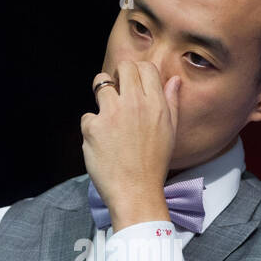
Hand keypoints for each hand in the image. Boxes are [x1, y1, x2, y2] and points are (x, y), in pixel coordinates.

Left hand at [80, 61, 178, 226]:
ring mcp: (112, 114)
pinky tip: (101, 142)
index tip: (132, 83)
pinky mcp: (92, 127)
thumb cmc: (153, 165)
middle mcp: (134, 104)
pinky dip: (91, 127)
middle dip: (118, 75)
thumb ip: (171, 103)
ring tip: (106, 113)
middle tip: (116, 91)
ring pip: (100, 83)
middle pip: (123, 67)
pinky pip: (87, 115)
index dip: (137, 72)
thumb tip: (173, 81)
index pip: (145, 67)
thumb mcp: (170, 133)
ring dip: (101, 94)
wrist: (136, 192)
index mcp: (155, 104)